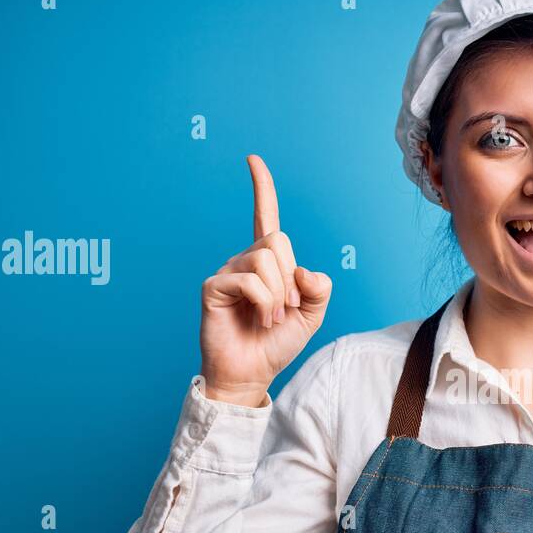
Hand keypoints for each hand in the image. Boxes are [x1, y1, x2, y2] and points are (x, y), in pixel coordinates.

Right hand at [198, 154, 332, 404]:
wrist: (253, 372)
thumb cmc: (277, 343)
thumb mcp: (312, 314)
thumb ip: (318, 288)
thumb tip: (303, 270)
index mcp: (270, 262)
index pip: (266, 217)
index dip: (261, 188)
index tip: (252, 159)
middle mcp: (246, 260)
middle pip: (277, 241)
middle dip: (290, 278)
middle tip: (286, 309)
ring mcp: (228, 271)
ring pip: (265, 260)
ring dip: (278, 296)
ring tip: (270, 318)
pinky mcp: (214, 286)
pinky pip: (248, 280)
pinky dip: (263, 303)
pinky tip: (258, 320)